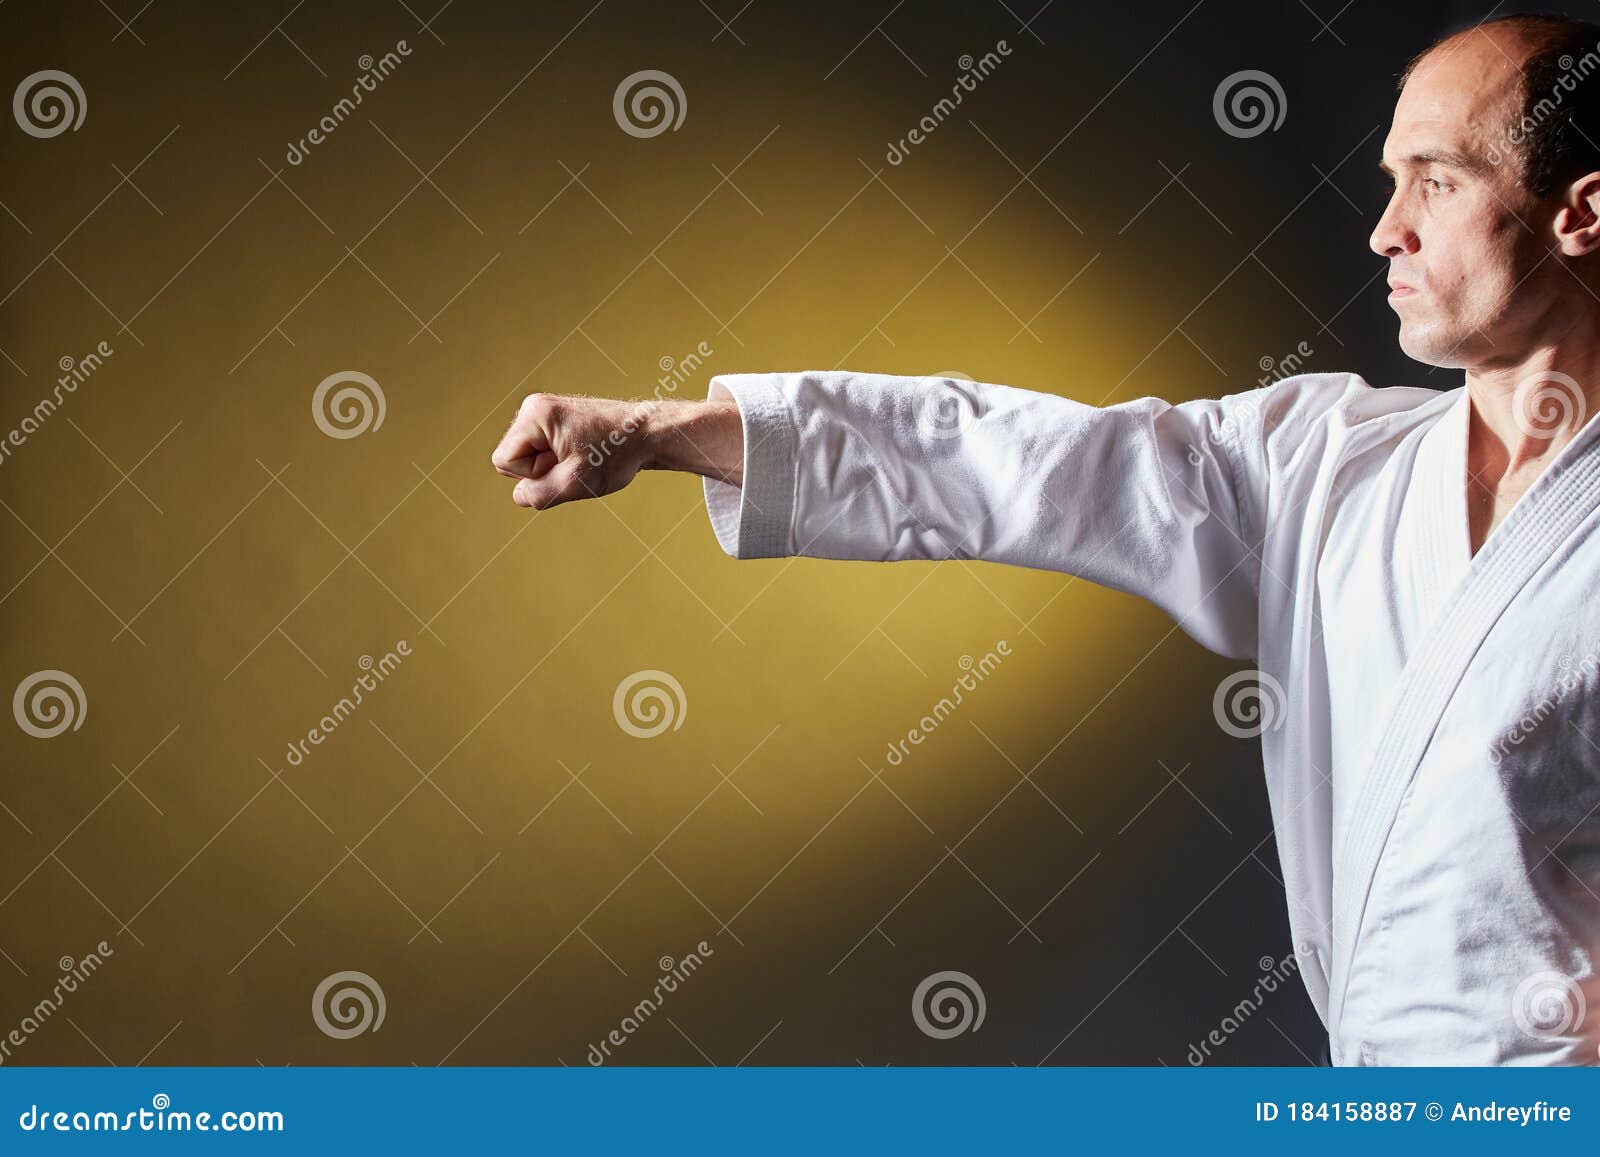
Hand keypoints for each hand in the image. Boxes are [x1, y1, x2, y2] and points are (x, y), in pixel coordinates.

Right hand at [491, 393, 649, 509]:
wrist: (647, 432)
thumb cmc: (616, 454)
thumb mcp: (575, 483)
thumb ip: (540, 494)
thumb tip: (520, 496)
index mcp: (535, 414)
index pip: (504, 461)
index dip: (531, 474)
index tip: (564, 465)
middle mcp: (534, 407)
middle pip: (512, 457)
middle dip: (540, 470)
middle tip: (576, 463)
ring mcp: (544, 412)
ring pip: (526, 456)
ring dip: (550, 467)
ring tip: (582, 458)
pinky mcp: (554, 420)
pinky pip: (540, 451)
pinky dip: (558, 460)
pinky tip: (583, 455)